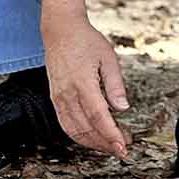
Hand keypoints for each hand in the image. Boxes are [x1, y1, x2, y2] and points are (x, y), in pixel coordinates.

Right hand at [42, 17, 131, 158]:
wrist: (61, 31)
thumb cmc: (86, 40)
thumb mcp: (108, 57)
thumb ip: (115, 84)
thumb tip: (123, 108)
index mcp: (83, 83)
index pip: (99, 117)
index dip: (111, 135)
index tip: (123, 146)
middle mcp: (68, 94)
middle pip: (87, 128)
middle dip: (105, 143)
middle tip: (122, 148)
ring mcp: (59, 98)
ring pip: (74, 130)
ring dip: (92, 142)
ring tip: (109, 146)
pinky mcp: (55, 99)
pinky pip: (65, 124)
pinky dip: (78, 136)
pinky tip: (90, 138)